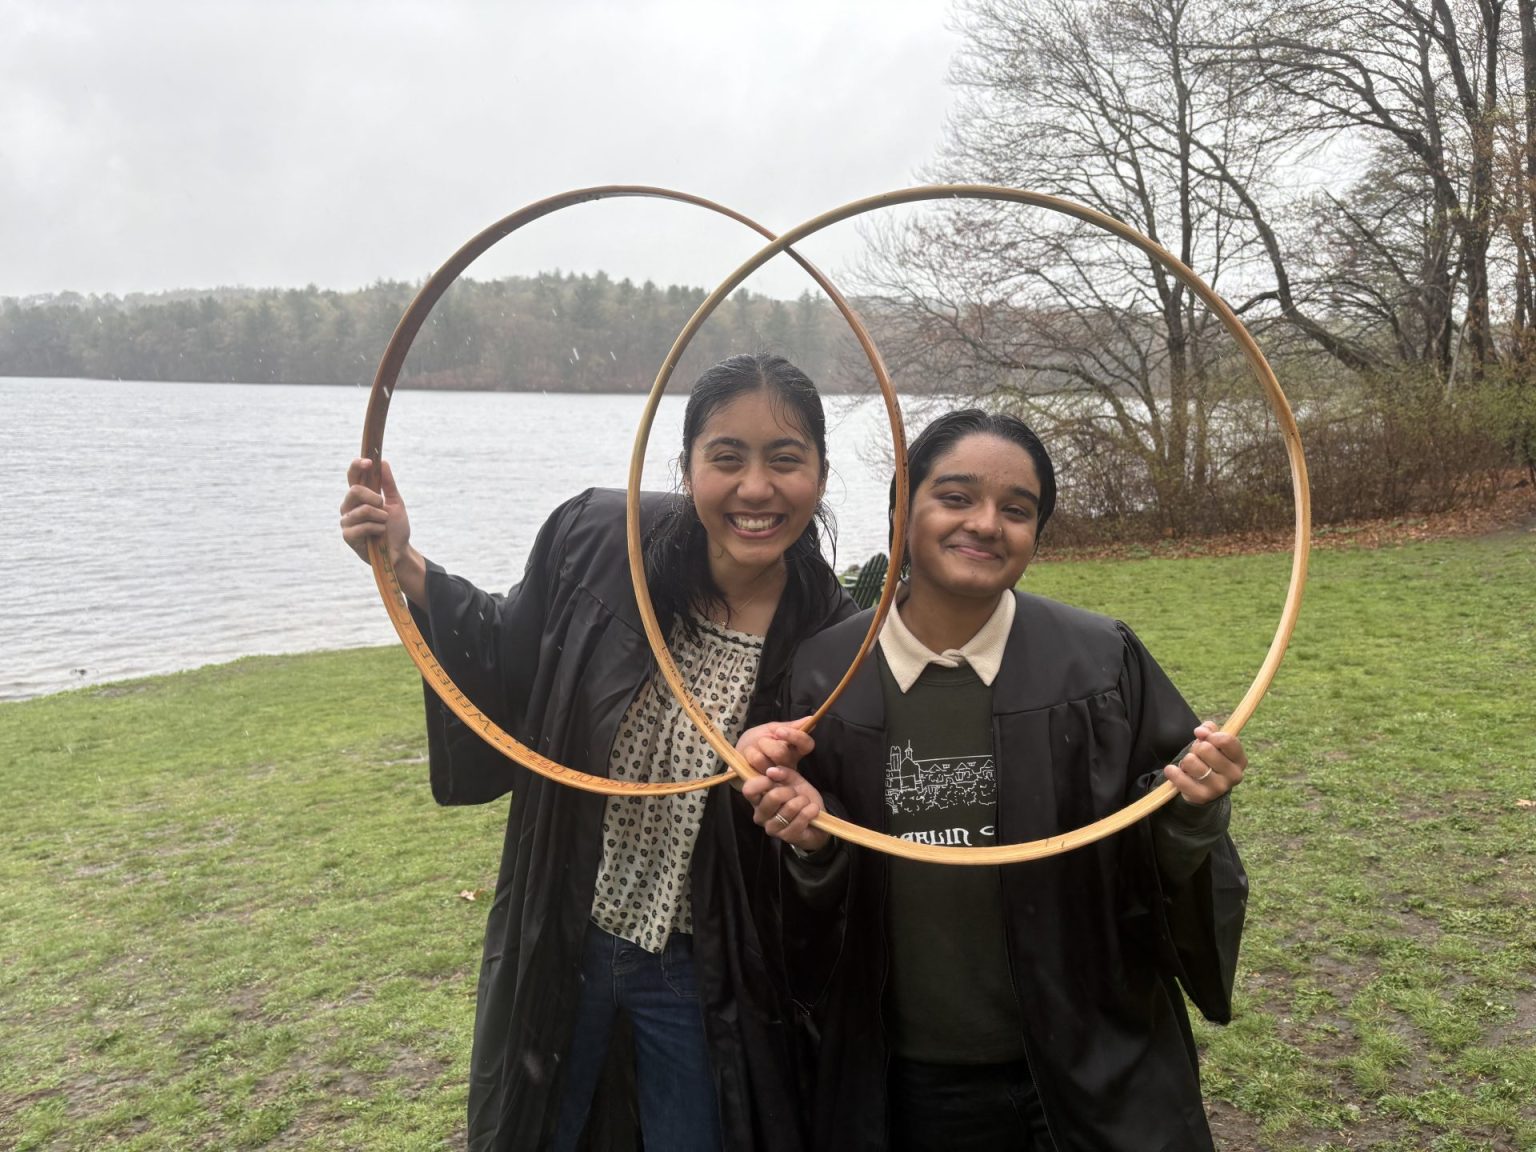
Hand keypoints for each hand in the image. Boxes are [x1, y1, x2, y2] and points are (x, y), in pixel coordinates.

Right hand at [339, 458, 425, 603]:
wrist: (399, 551)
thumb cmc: (396, 527)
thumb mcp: (396, 503)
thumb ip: (388, 484)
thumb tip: (383, 462)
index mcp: (360, 496)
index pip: (353, 476)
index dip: (357, 466)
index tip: (369, 462)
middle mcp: (349, 506)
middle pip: (355, 490)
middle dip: (374, 497)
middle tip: (383, 506)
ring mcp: (347, 521)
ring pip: (362, 510)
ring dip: (380, 517)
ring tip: (383, 524)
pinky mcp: (348, 535)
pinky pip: (363, 526)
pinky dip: (378, 529)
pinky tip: (379, 534)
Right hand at [738, 724, 828, 852]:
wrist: (816, 818)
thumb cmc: (800, 798)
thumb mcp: (793, 781)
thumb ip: (783, 773)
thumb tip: (771, 771)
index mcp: (758, 799)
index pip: (748, 790)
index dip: (762, 781)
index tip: (775, 778)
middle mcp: (761, 815)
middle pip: (772, 797)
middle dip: (790, 791)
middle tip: (796, 794)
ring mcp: (772, 828)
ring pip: (789, 808)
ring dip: (802, 802)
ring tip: (805, 803)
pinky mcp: (787, 837)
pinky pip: (801, 819)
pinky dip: (810, 811)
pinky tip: (812, 810)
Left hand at [1165, 724, 1245, 804]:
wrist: (1204, 789)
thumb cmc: (1210, 760)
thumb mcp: (1214, 743)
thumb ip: (1210, 731)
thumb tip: (1200, 731)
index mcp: (1240, 760)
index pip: (1227, 740)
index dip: (1211, 735)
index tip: (1202, 737)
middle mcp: (1234, 775)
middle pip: (1205, 748)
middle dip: (1196, 748)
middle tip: (1196, 756)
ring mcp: (1219, 788)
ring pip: (1191, 761)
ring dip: (1186, 760)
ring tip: (1189, 766)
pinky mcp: (1202, 797)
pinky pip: (1180, 778)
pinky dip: (1173, 772)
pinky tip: (1173, 771)